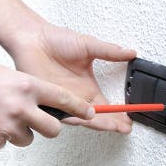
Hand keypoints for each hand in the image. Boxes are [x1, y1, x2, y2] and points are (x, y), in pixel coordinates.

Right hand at [0, 59, 94, 150]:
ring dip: (17, 133)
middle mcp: (20, 108)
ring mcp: (7, 127)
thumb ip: (25, 91)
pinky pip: (3, 144)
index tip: (91, 113)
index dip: (80, 109)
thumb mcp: (4, 76)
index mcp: (25, 86)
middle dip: (49, 128)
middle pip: (53, 129)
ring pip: (27, 139)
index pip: (63, 100)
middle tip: (39, 124)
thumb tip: (39, 106)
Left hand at [9, 23, 136, 132]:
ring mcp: (61, 100)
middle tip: (124, 127)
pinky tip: (85, 119)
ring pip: (80, 118)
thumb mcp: (88, 46)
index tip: (129, 120)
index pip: (105, 106)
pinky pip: (61, 113)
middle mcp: (75, 97)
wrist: (33, 38)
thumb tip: (132, 53)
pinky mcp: (47, 101)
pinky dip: (73, 117)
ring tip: (111, 125)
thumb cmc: (55, 40)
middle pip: (96, 116)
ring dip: (96, 122)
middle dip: (111, 123)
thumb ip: (109, 52)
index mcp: (86, 87)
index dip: (118, 115)